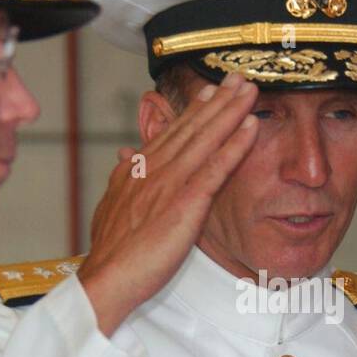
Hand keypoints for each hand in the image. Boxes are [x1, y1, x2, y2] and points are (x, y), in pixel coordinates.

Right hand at [77, 71, 258, 335]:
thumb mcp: (113, 210)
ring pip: (204, 138)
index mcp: (134, 170)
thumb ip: (124, 184)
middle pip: (190, 127)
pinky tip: (251, 127)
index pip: (169, 135)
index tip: (209, 92)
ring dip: (229, 111)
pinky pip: (215, 167)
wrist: (105, 279)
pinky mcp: (184, 202)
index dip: (192, 112)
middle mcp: (151, 168)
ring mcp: (168, 183)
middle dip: (215, 100)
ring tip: (248, 89)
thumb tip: (125, 161)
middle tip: (236, 77)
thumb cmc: (111, 255)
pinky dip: (234, 144)